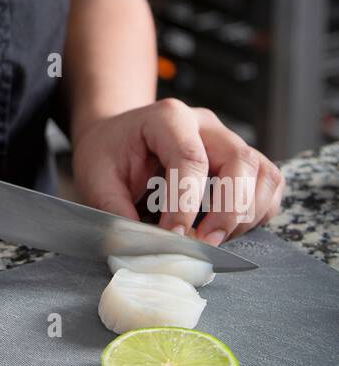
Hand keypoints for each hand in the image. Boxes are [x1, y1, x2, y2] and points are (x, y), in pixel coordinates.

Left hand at [70, 97, 284, 243]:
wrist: (117, 137)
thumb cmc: (108, 153)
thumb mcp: (95, 177)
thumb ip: (115, 210)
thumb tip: (139, 248)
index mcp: (168, 118)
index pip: (191, 158)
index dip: (186, 203)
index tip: (174, 237)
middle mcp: (205, 125)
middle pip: (240, 160)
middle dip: (227, 210)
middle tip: (202, 244)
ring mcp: (228, 140)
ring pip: (263, 173)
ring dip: (246, 214)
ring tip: (213, 239)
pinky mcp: (241, 161)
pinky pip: (268, 184)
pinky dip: (257, 212)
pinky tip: (227, 229)